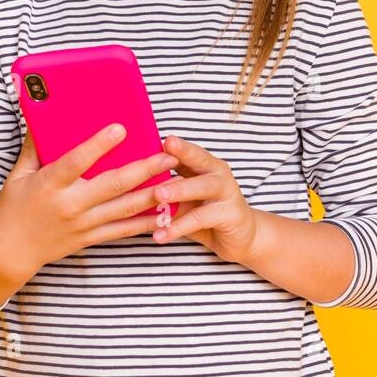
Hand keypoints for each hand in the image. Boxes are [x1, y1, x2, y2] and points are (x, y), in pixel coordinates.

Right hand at [0, 124, 178, 282]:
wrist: (8, 252)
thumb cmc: (12, 208)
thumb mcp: (18, 174)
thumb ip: (35, 146)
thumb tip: (42, 114)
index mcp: (50, 184)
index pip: (77, 161)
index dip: (99, 145)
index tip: (121, 128)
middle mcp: (70, 204)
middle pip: (112, 185)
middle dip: (144, 169)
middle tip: (168, 155)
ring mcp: (83, 224)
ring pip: (124, 208)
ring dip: (153, 193)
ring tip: (176, 179)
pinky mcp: (90, 238)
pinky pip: (123, 230)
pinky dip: (146, 222)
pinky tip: (165, 213)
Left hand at [150, 134, 261, 264]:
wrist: (241, 237)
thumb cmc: (207, 212)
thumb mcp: (187, 198)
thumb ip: (169, 187)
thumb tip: (134, 182)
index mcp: (207, 165)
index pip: (190, 151)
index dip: (178, 145)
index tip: (164, 139)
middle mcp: (219, 174)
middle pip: (200, 162)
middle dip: (180, 158)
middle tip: (158, 160)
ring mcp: (227, 193)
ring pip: (201, 189)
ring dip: (179, 192)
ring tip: (158, 197)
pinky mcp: (231, 215)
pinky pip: (200, 219)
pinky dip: (179, 227)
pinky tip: (161, 234)